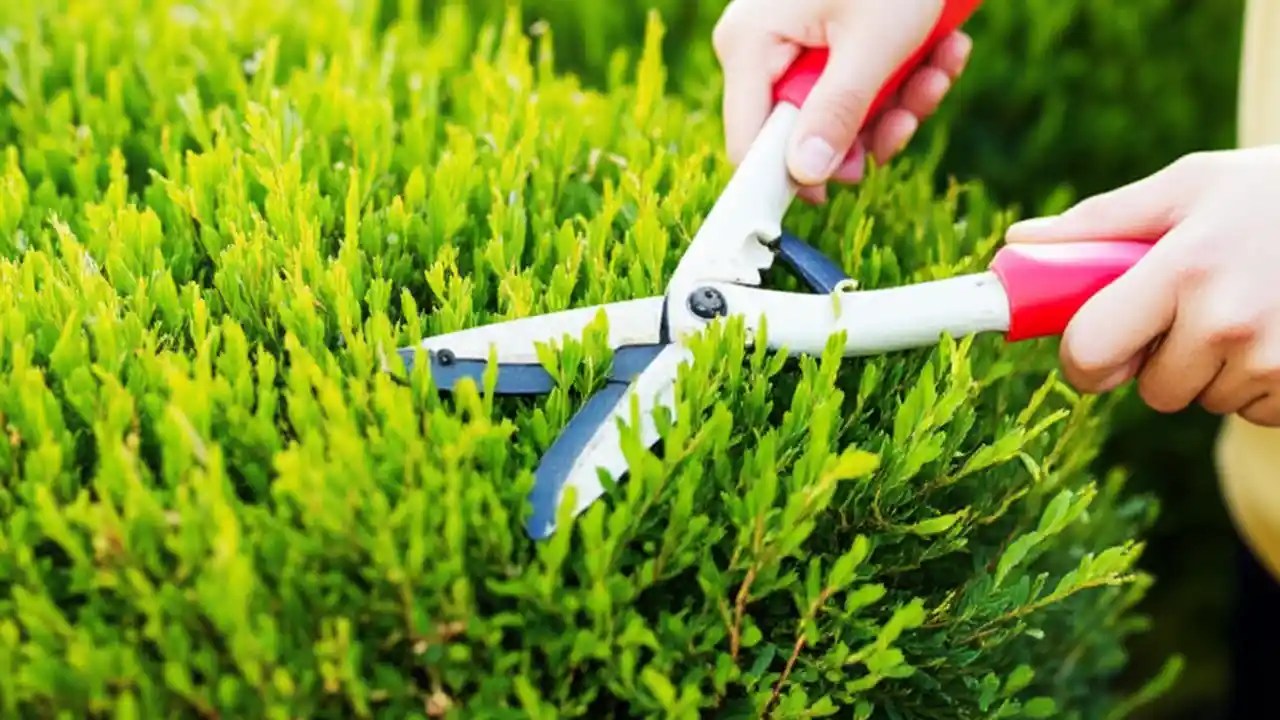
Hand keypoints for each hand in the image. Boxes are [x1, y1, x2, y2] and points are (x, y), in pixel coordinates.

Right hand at [712, 0, 971, 202]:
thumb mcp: (873, 44)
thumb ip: (837, 112)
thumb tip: (808, 176)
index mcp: (749, 45)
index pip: (749, 144)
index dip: (793, 176)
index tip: (840, 193)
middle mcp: (760, 46)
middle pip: (805, 130)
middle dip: (871, 129)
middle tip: (914, 115)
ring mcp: (793, 39)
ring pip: (841, 109)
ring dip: (901, 102)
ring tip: (942, 67)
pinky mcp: (825, 34)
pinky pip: (858, 79)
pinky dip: (905, 74)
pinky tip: (942, 51)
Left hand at [1005, 147, 1279, 426]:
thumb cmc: (1268, 193)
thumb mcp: (1186, 188)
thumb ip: (1097, 224)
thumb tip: (1017, 245)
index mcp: (1184, 269)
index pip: (1090, 352)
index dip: (1084, 359)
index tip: (1093, 350)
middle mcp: (1229, 322)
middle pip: (1151, 389)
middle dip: (1158, 359)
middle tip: (1193, 309)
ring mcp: (1277, 362)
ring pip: (1204, 400)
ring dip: (1212, 370)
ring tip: (1249, 309)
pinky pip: (1254, 412)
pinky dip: (1257, 384)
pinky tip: (1279, 332)